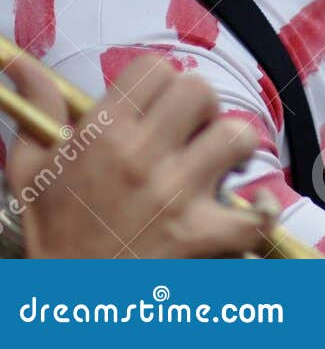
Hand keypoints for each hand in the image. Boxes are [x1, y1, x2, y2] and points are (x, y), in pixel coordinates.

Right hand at [4, 52, 265, 258]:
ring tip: (218, 164)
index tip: (157, 105)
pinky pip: (255, 213)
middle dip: (201, 107)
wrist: (66, 299)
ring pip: (238, 135)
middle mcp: (142, 155)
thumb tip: (23, 65)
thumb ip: (40, 113)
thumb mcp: (32, 169)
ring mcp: (177, 193)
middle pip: (200, 90)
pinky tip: (253, 210)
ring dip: (234, 148)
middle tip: (190, 132)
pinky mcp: (200, 233)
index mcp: (102, 134)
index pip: (155, 68)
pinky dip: (262, 214)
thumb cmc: (55, 231)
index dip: (162, 82)